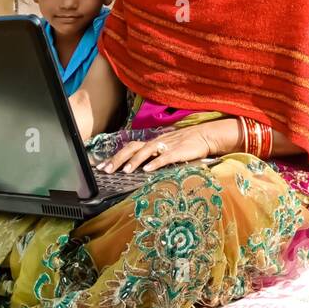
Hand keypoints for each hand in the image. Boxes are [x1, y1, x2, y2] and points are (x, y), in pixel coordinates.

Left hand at [98, 123, 226, 174]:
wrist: (207, 136)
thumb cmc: (187, 145)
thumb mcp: (167, 149)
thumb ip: (155, 156)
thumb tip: (140, 167)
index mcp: (152, 143)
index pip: (129, 148)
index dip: (115, 157)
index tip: (101, 167)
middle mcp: (156, 143)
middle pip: (133, 148)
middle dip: (118, 159)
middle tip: (106, 170)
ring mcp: (167, 146)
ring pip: (146, 151)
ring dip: (134, 161)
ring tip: (125, 171)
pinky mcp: (178, 151)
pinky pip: (165, 157)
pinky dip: (155, 163)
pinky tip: (147, 170)